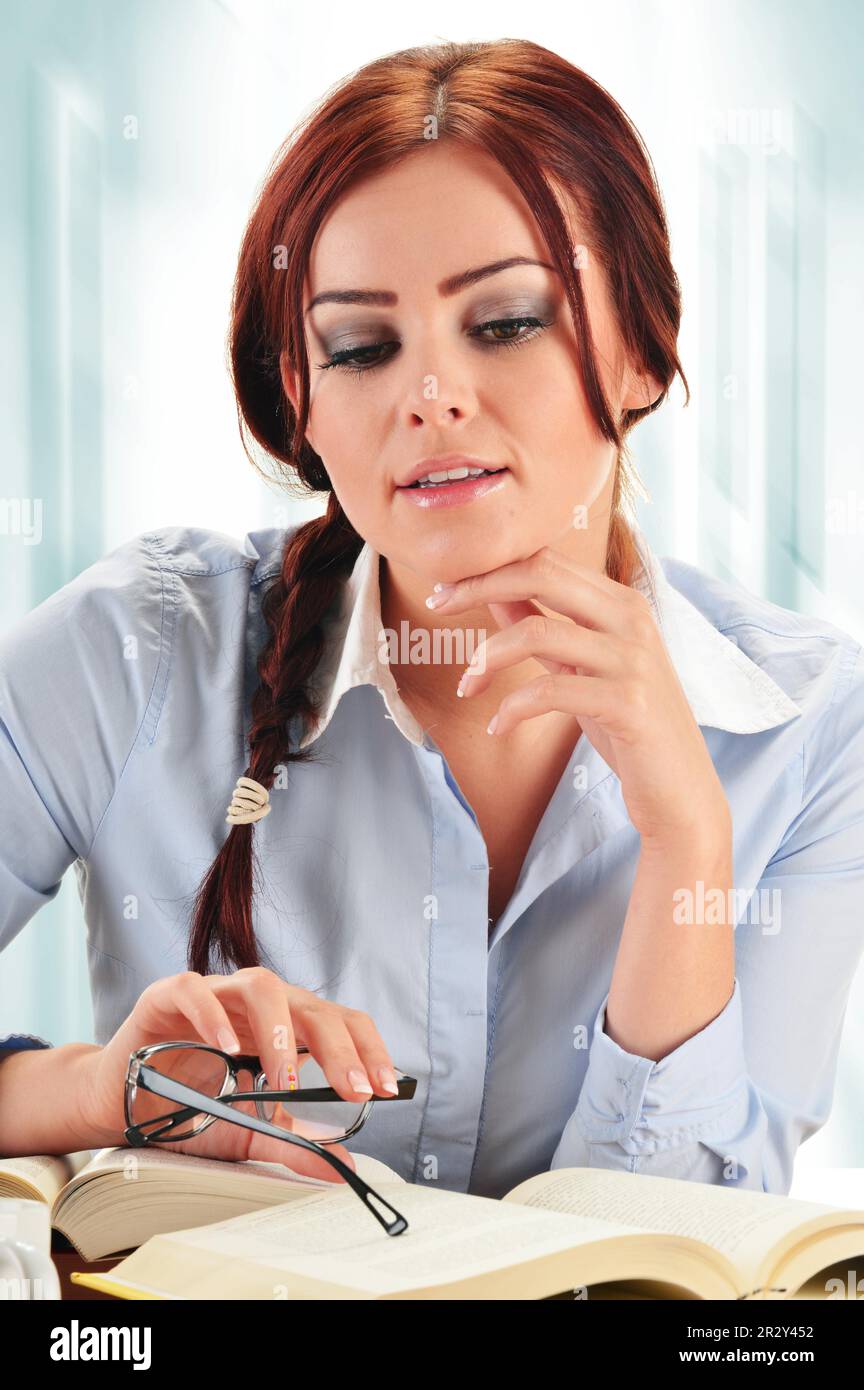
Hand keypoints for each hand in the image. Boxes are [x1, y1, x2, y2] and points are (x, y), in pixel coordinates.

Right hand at [77, 968, 400, 1183]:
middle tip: (354, 1089)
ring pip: (261, 984)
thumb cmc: (188, 1105)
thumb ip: (293, 1143)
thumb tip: (343, 1166)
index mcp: (283, 1026)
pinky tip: (228, 1048)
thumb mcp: (249, 1131)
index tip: (387, 1087)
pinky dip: (215, 1016)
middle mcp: (256, 1003)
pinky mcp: (169, 995)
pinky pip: (197, 990)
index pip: (337, 1022)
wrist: (120, 1103)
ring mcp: (216, 993)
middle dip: (339, 1046)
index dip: (366, 1049)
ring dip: (279, 1031)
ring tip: (285, 1080)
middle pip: (309, 1004)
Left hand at [428, 545, 730, 846]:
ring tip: (466, 687)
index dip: (490, 568)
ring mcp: (633, 660)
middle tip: (437, 606)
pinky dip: (512, 709)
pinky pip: (550, 692)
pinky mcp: (629, 703)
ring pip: (537, 633)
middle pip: (540, 575)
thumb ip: (542, 626)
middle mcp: (632, 619)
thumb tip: (494, 591)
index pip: (546, 560)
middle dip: (478, 586)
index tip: (445, 589)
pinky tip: (498, 727)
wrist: (680, 789)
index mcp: (621, 602)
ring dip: (486, 660)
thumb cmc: (628, 726)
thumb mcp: (580, 668)